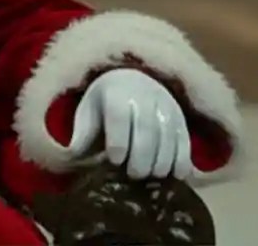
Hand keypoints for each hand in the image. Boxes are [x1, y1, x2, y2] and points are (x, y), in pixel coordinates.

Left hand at [69, 69, 193, 179]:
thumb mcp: (88, 112)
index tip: (115, 160)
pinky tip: (176, 174)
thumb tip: (72, 158)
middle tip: (134, 174)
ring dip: (162, 159)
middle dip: (142, 154)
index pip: (119, 115)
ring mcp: (165, 106)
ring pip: (168, 134)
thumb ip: (82, 134)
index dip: (119, 139)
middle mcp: (144, 95)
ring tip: (151, 176)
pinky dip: (183, 158)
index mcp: (115, 92)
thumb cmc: (104, 103)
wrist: (131, 80)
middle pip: (147, 127)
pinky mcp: (180, 118)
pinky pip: (184, 138)